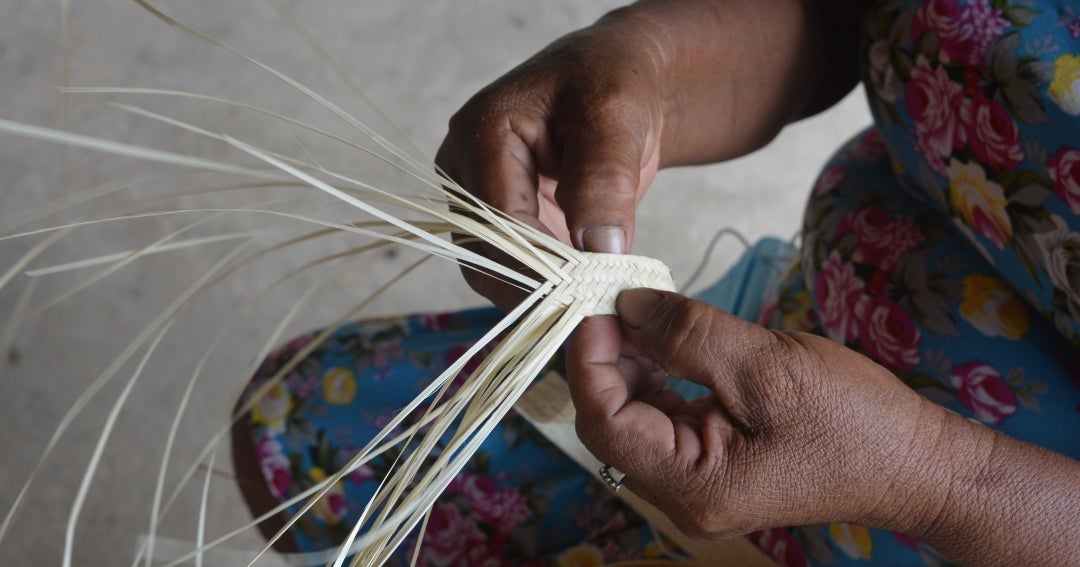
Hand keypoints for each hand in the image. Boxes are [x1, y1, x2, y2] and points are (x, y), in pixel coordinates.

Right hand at [435, 17, 666, 309]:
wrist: (615, 87)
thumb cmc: (612, 85)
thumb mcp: (615, 118)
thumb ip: (603, 180)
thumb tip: (597, 250)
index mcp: (480, 133)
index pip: (498, 219)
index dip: (540, 267)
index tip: (586, 301)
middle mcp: (465, 171)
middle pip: (485, 253)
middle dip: (539, 291)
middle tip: (595, 321)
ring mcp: (479, 202)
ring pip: (494, 272)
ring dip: (542, 298)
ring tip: (595, 315)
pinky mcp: (502, 226)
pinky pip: (513, 272)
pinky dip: (549, 291)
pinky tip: (586, 302)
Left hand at [565, 288, 936, 537]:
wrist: (912, 463)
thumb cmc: (852, 420)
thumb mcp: (765, 364)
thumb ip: (687, 335)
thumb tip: (627, 306)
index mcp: (693, 486)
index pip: (604, 423)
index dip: (590, 361)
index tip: (597, 305)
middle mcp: (683, 497)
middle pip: (612, 422)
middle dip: (607, 358)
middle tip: (616, 300)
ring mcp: (697, 485)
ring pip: (635, 419)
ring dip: (631, 364)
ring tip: (642, 313)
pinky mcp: (712, 466)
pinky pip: (664, 421)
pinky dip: (657, 378)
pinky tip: (665, 342)